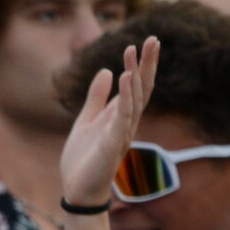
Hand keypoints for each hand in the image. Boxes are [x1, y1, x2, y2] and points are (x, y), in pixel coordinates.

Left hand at [57, 37, 156, 212]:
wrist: (77, 190)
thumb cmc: (83, 160)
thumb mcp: (86, 121)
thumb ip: (96, 98)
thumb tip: (105, 71)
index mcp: (121, 117)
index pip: (136, 86)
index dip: (140, 65)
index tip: (143, 42)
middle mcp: (127, 123)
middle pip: (142, 88)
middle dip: (147, 64)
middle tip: (153, 39)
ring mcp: (122, 133)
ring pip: (135, 99)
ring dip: (136, 75)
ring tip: (134, 51)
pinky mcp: (113, 144)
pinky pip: (122, 117)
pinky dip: (125, 97)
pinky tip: (125, 78)